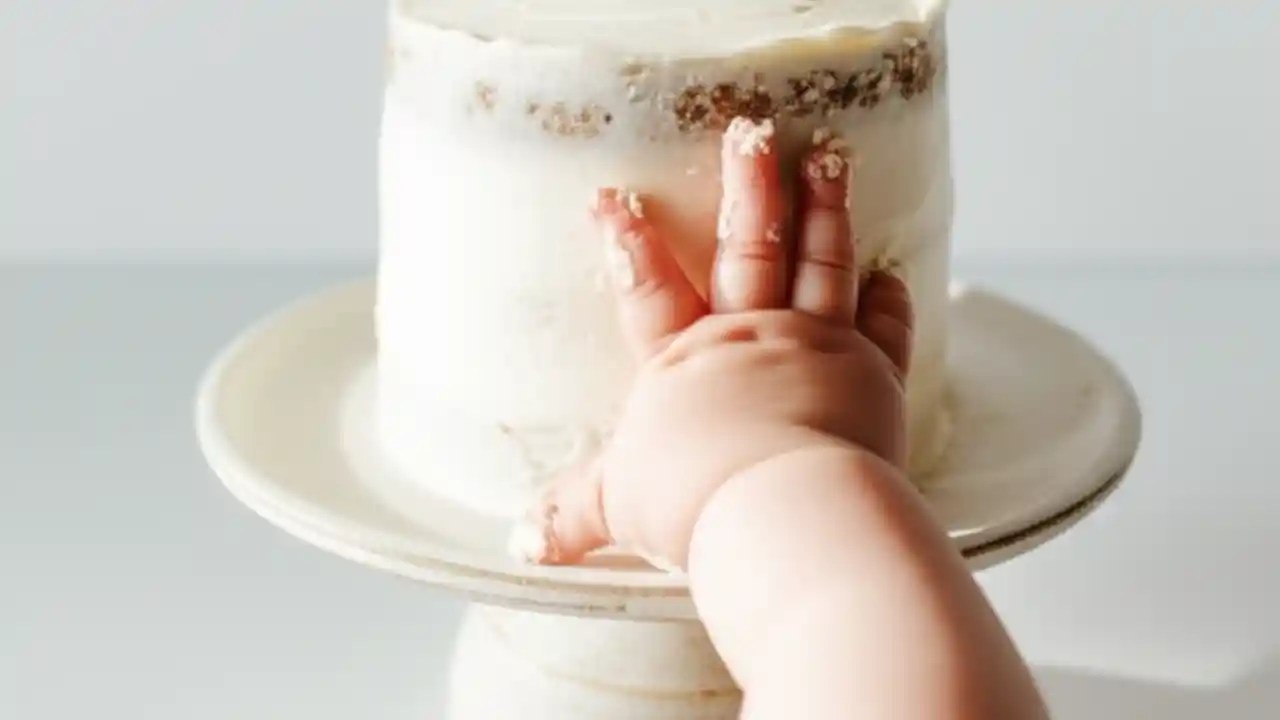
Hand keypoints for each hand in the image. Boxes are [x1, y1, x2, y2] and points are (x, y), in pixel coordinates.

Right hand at [509, 118, 914, 570]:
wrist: (778, 512)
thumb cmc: (692, 503)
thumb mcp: (617, 505)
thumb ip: (574, 513)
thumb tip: (520, 542)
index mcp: (684, 362)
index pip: (649, 287)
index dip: (628, 240)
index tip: (614, 195)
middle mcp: (751, 338)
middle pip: (749, 246)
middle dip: (749, 183)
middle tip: (754, 129)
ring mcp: (816, 348)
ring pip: (820, 263)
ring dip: (826, 208)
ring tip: (831, 157)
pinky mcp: (871, 374)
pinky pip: (883, 325)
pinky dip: (888, 296)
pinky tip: (890, 271)